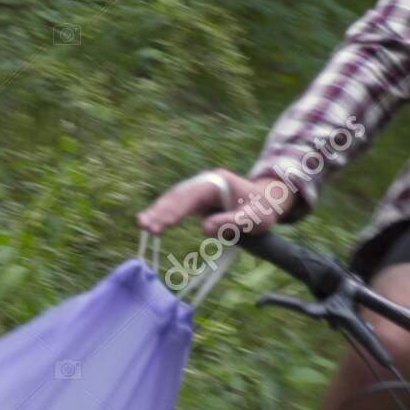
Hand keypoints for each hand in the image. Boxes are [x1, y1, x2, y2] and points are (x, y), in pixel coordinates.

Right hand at [135, 170, 285, 237]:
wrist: (267, 202)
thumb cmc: (263, 211)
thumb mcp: (254, 219)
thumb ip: (231, 222)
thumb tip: (204, 228)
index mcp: (217, 182)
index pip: (191, 196)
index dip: (176, 210)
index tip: (164, 224)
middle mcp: (205, 182)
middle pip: (178, 195)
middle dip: (161, 211)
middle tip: (145, 226)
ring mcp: (199, 190)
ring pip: (174, 199)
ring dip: (158, 212)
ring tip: (142, 225)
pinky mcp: (196, 201)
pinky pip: (177, 205)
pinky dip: (164, 213)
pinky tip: (149, 222)